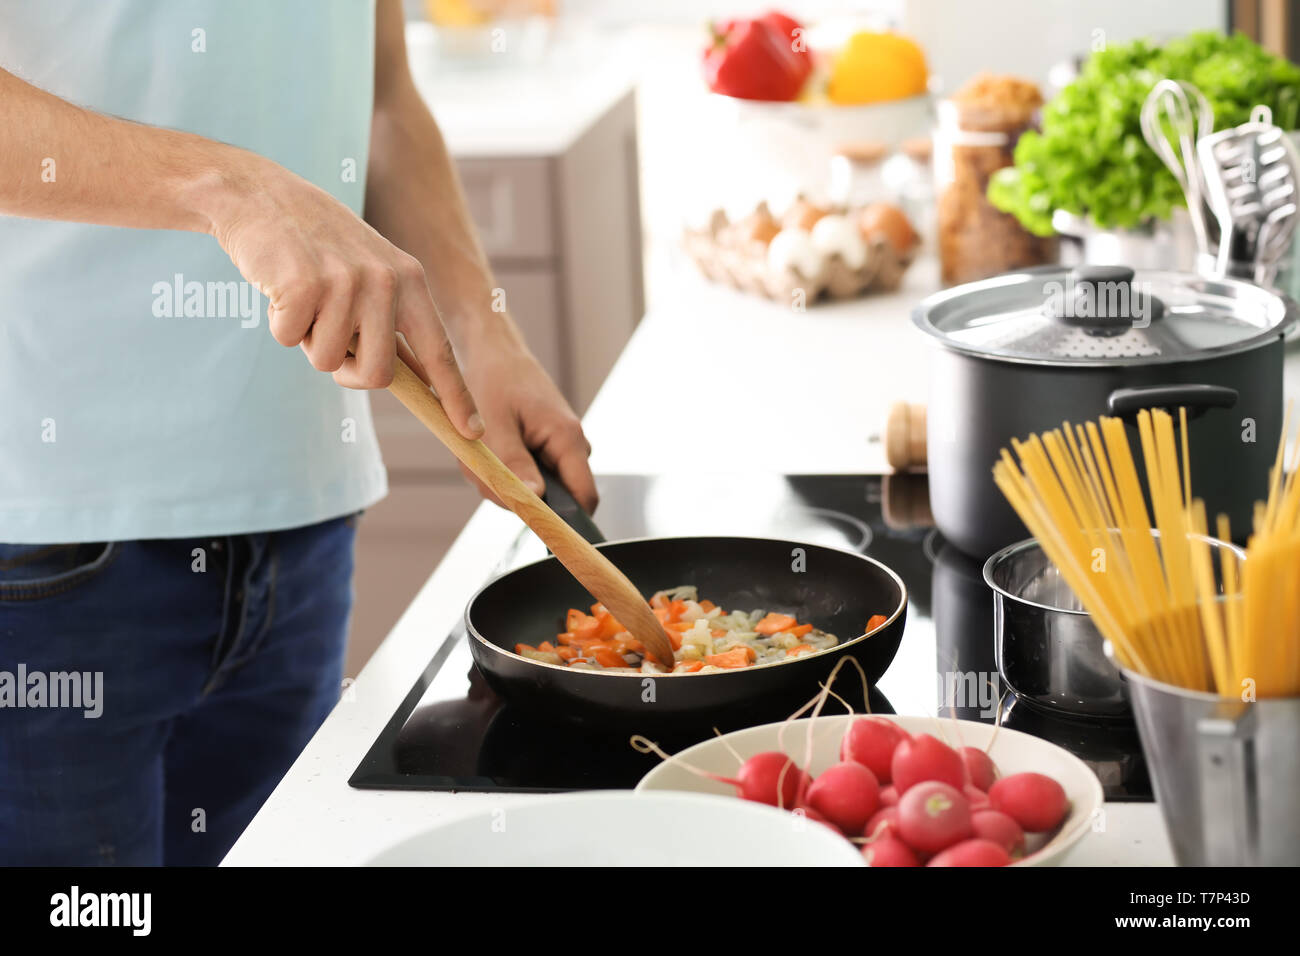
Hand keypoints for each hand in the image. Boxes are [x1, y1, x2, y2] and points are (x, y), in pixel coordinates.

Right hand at [208, 157, 483, 438]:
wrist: (261, 195)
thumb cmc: (316, 245)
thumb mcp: (370, 273)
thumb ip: (392, 323)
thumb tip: (418, 381)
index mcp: (409, 280)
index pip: (438, 350)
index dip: (455, 396)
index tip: (472, 432)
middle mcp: (385, 281)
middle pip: (378, 376)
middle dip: (348, 372)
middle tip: (328, 337)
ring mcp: (346, 281)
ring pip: (327, 362)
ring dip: (308, 340)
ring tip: (304, 296)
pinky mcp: (304, 284)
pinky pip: (291, 340)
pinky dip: (279, 324)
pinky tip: (281, 287)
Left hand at [458, 319, 598, 513]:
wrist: (492, 351)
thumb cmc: (493, 379)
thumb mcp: (496, 426)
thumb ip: (514, 467)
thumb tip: (535, 503)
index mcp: (568, 438)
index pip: (584, 499)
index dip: (564, 521)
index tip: (532, 524)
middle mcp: (571, 446)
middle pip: (551, 499)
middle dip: (513, 493)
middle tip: (481, 469)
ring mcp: (558, 448)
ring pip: (532, 488)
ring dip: (500, 478)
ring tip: (480, 449)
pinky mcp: (544, 448)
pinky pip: (524, 474)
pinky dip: (499, 467)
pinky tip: (487, 446)